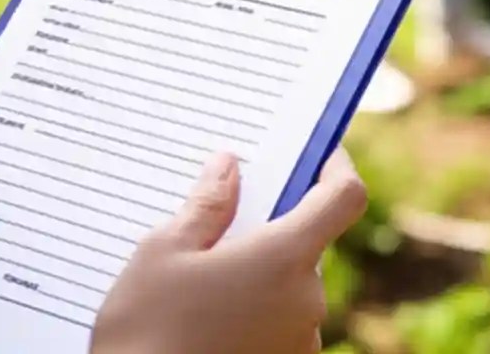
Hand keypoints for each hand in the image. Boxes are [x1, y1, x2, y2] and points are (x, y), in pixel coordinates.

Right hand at [92, 148, 366, 353]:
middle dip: (272, 230)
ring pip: (291, 288)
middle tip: (223, 223)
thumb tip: (229, 167)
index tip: (320, 155)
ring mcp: (300, 341)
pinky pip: (280, 325)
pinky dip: (255, 312)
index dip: (337, 168)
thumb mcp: (164, 254)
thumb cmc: (145, 333)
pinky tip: (208, 317)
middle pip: (308, 245)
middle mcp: (307, 301)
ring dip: (261, 276)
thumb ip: (206, 206)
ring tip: (202, 281)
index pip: (344, 198)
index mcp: (284, 259)